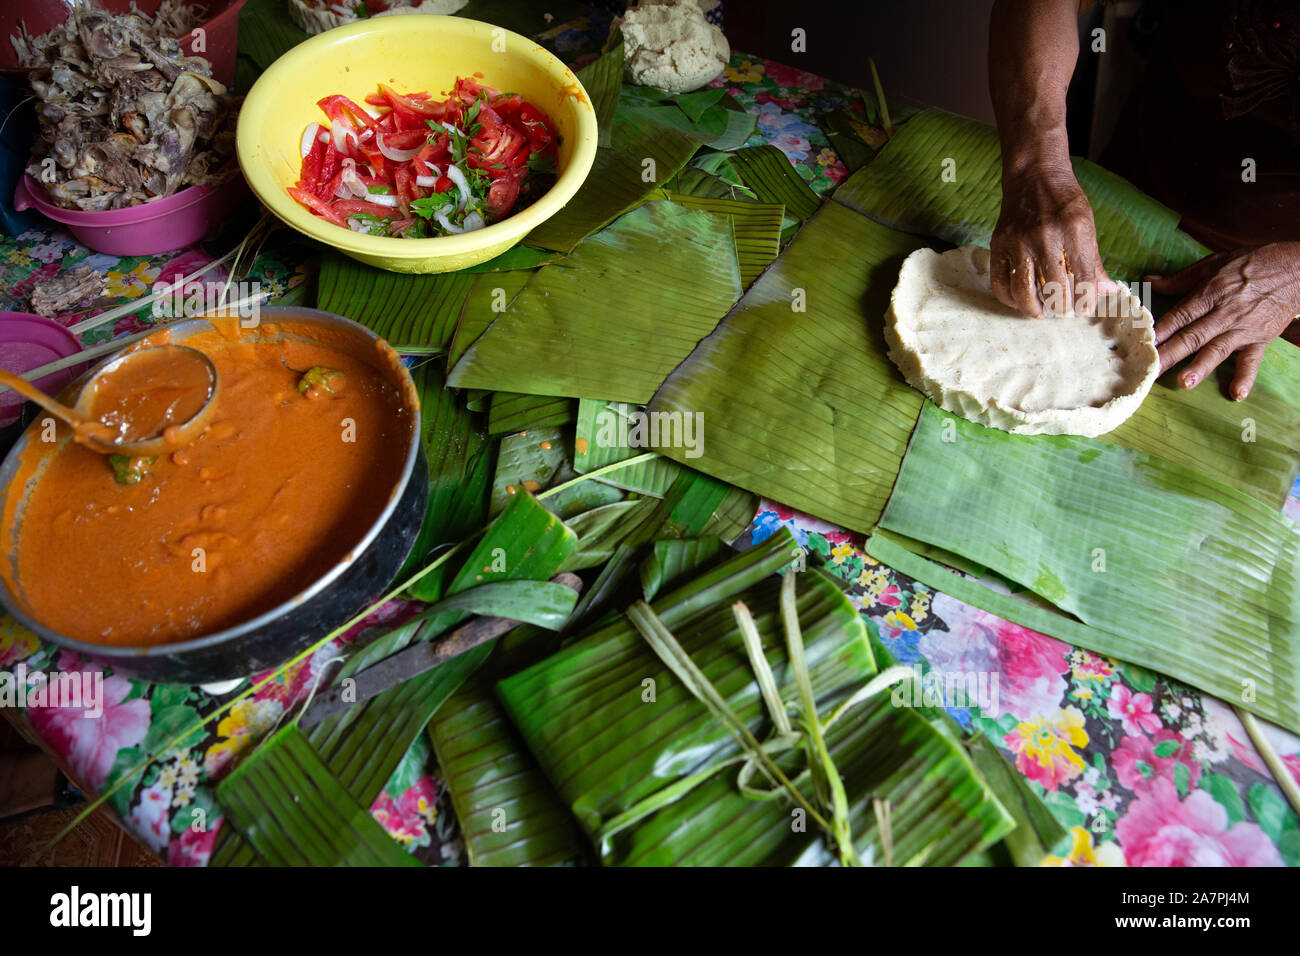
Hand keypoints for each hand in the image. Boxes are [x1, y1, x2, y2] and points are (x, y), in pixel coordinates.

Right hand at [991, 164, 1116, 316]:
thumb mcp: (1086, 225)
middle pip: (1054, 288)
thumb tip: (1108, 291)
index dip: (1085, 299)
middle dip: (1061, 306)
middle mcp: (1045, 237)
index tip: (1084, 310)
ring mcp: (1018, 242)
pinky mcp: (999, 245)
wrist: (1033, 176)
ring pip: (1024, 291)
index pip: (1083, 277)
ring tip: (1042, 312)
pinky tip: (1019, 301)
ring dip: (1034, 308)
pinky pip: (1000, 282)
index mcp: (1073, 230)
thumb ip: (1094, 261)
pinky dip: (1009, 299)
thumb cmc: (1064, 202)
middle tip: (1063, 310)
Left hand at [1149, 242, 1299, 399]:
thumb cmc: (1251, 264)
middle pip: (1191, 336)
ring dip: (1201, 366)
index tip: (1140, 346)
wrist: (1296, 267)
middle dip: (1169, 355)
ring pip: (1217, 349)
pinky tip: (1236, 393)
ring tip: (1184, 382)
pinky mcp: (1260, 338)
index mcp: (1209, 293)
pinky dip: (1246, 377)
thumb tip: (1148, 282)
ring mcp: (1242, 328)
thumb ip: (1179, 278)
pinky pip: (1252, 360)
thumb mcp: (1213, 264)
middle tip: (1149, 371)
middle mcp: (1223, 313)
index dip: (1160, 331)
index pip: (1179, 315)